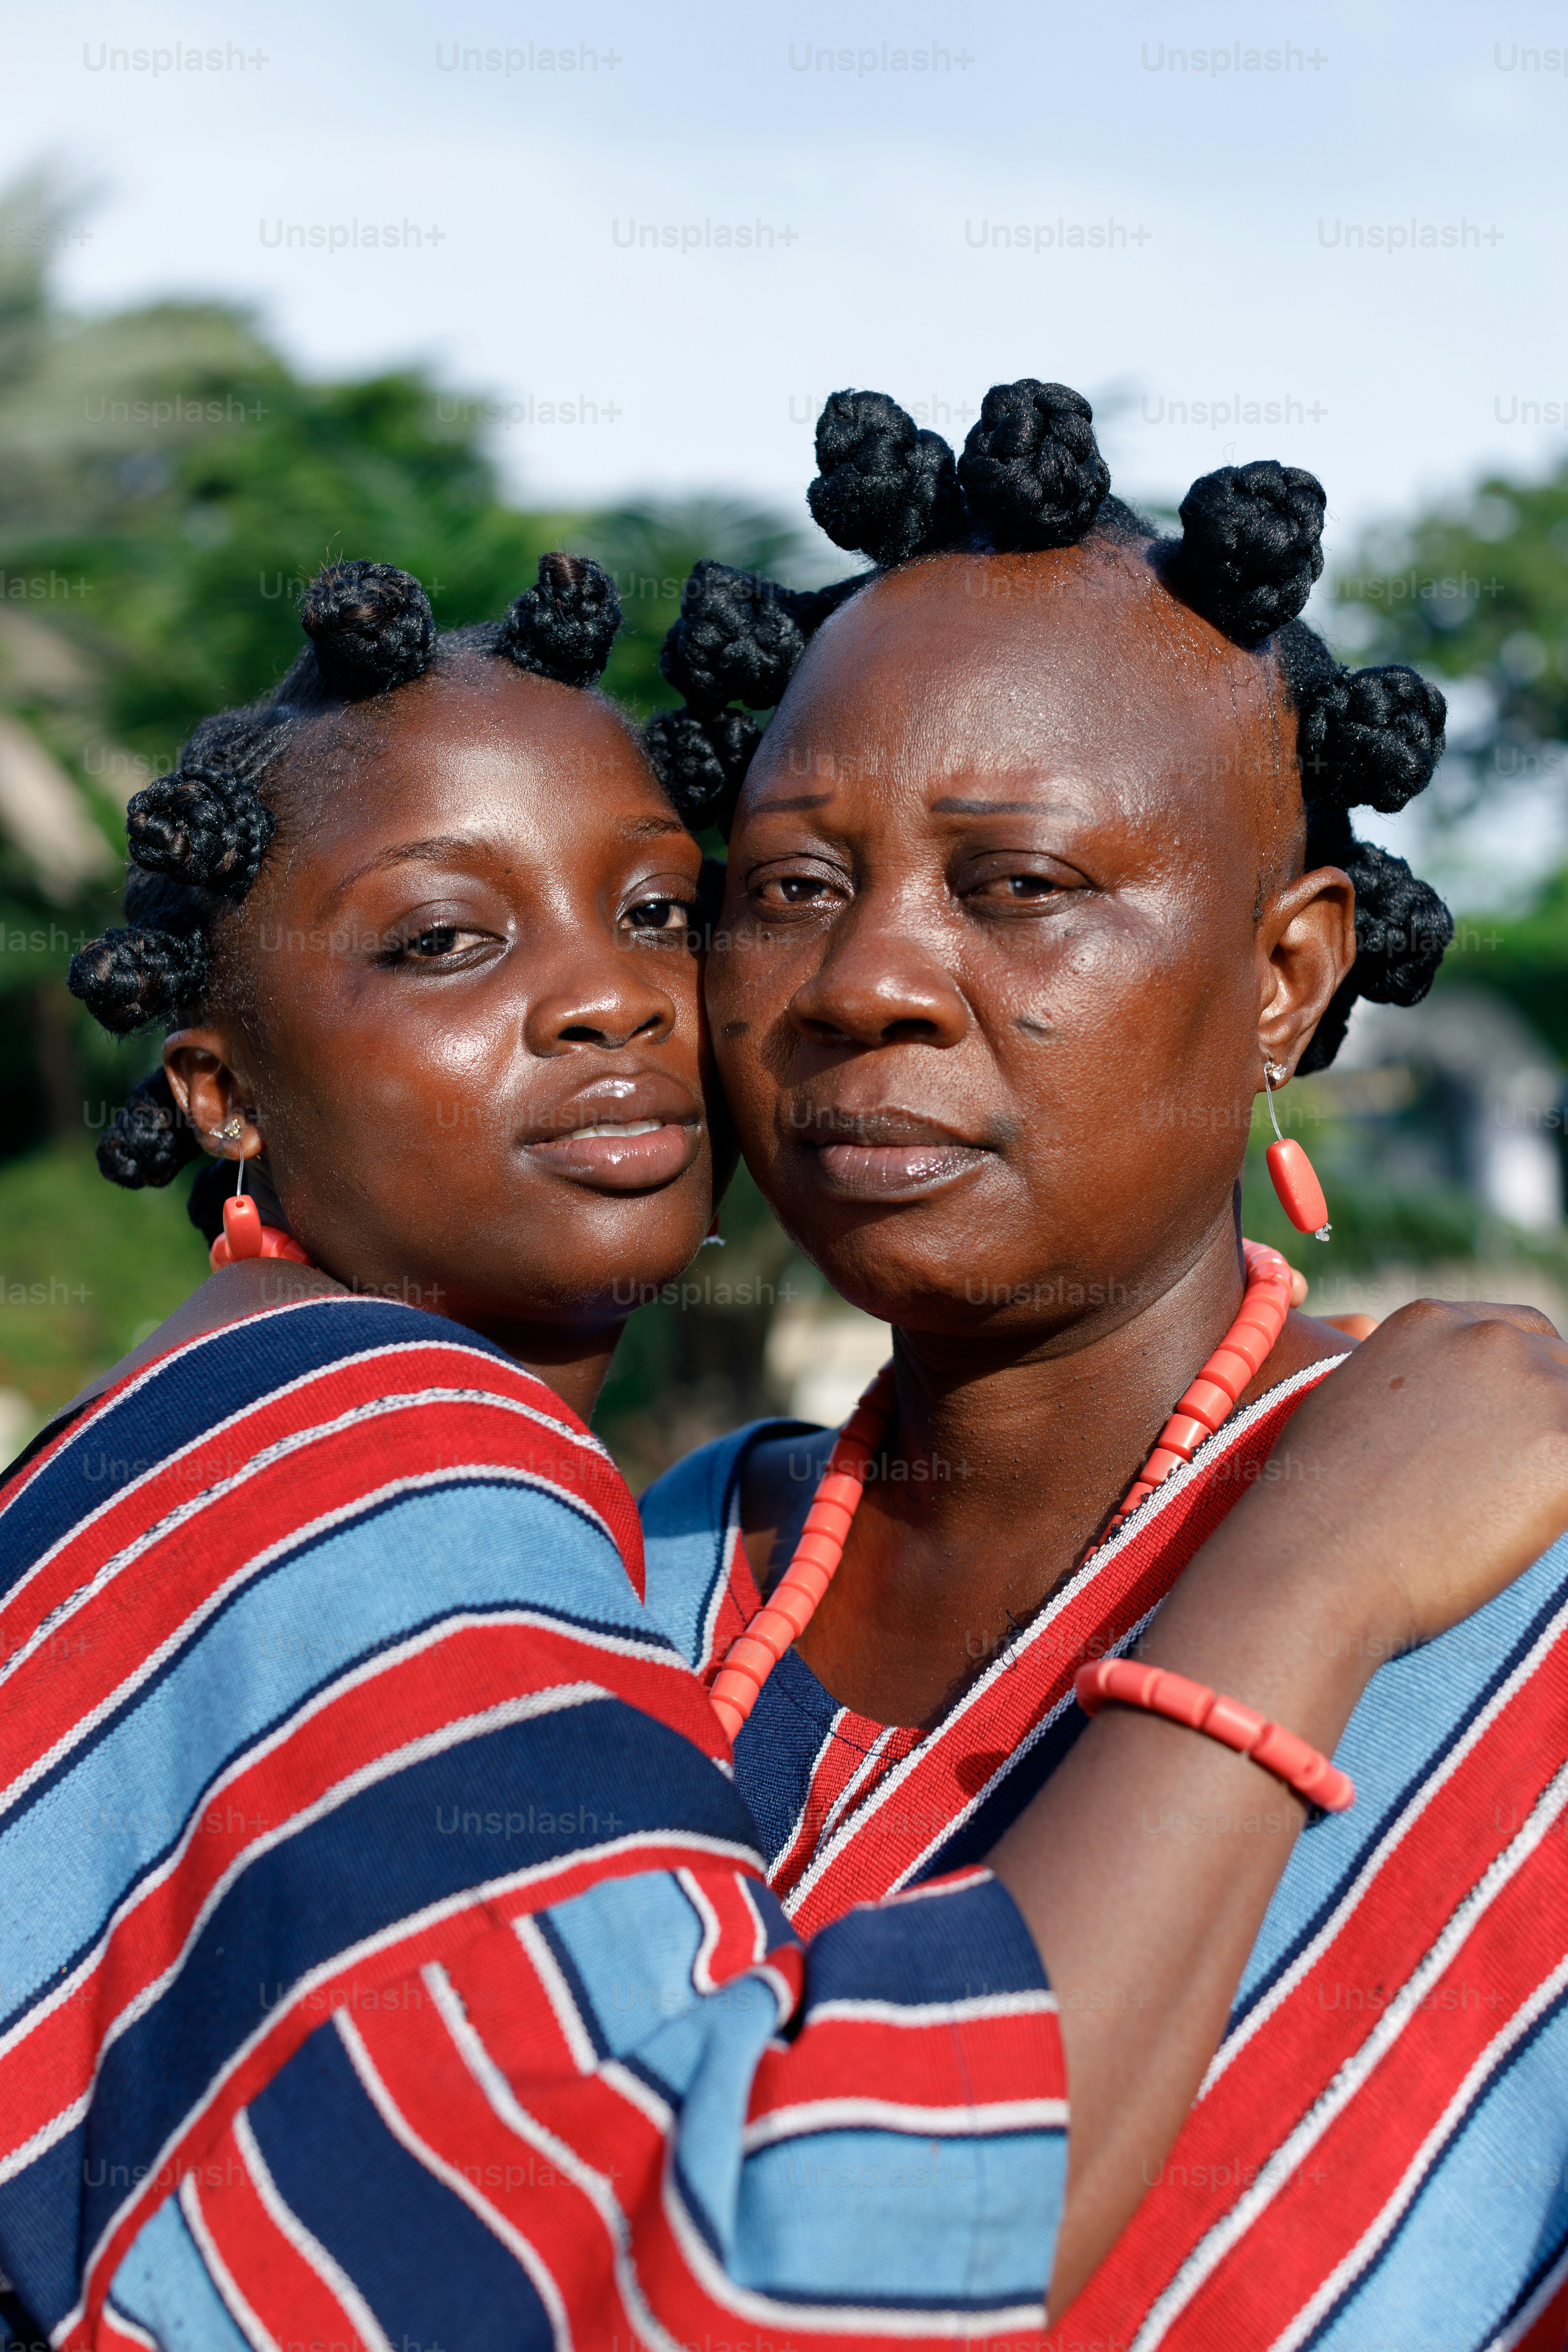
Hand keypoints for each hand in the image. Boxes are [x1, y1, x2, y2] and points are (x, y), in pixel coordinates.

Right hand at [1247, 1297, 1567, 1652]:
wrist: (1316, 1557)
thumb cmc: (1316, 1502)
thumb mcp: (1351, 1404)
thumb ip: (1408, 1387)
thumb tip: (1439, 1418)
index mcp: (1430, 1322)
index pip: (1518, 1333)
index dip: (1521, 1379)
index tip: (1510, 1425)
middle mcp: (1487, 1339)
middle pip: (1558, 1367)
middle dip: (1542, 1417)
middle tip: (1512, 1474)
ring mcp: (1532, 1388)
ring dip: (1550, 1458)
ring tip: (1508, 1510)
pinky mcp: (1564, 1447)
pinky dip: (1561, 1500)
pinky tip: (1529, 1526)